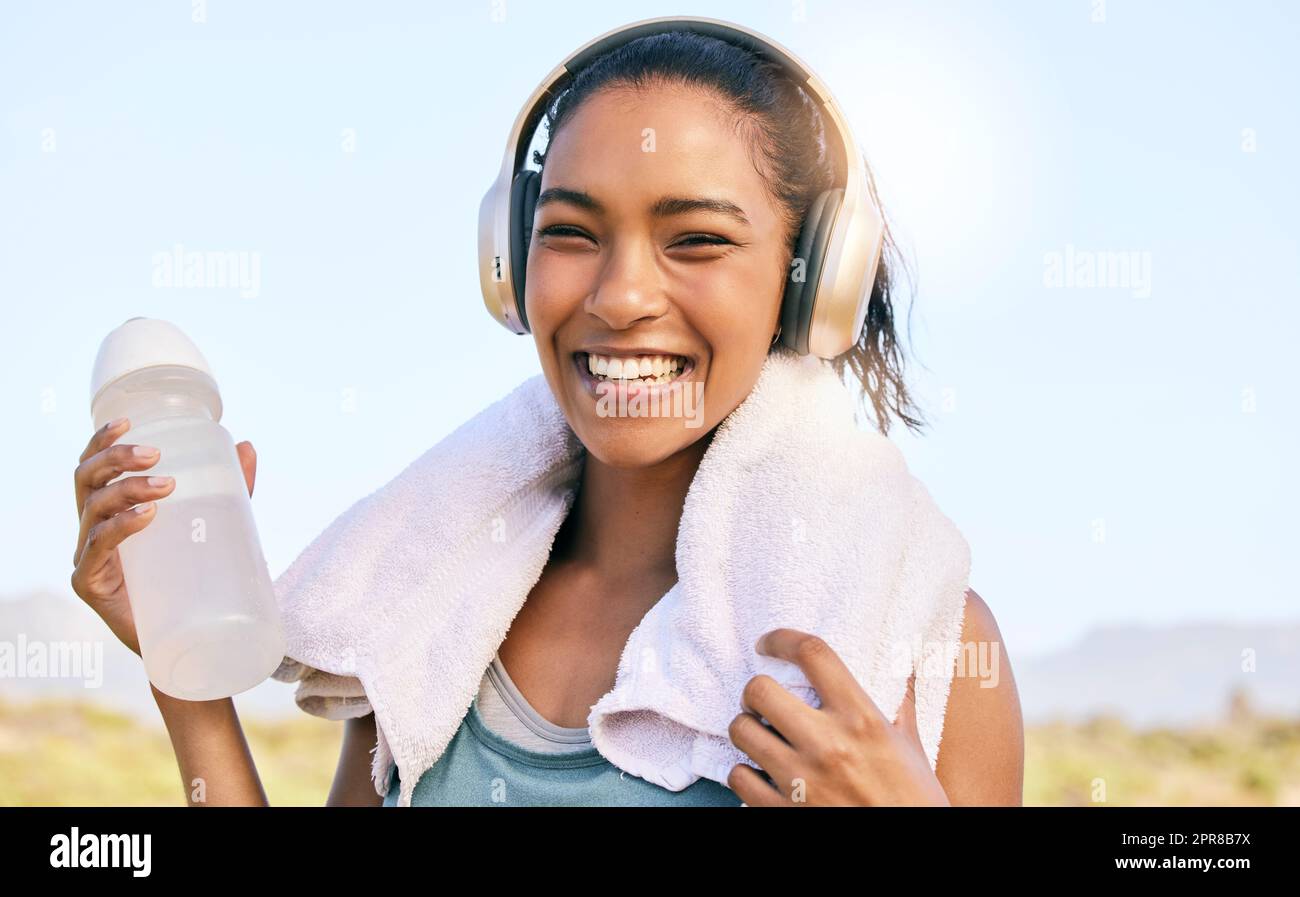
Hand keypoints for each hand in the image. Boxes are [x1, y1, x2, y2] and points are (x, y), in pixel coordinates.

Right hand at [70, 417, 257, 656]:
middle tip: (155, 455)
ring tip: (167, 486)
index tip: (129, 421)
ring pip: (92, 508)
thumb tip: (246, 446)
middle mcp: (92, 529)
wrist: (188, 640)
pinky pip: (96, 548)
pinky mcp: (91, 584)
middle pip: (86, 480)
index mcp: (111, 511)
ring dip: (127, 489)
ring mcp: (88, 557)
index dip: (102, 441)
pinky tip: (146, 516)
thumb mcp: (214, 526)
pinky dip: (120, 527)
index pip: (93, 467)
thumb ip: (231, 489)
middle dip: (115, 459)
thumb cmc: (194, 577)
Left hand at [726, 628, 950, 805]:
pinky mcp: (783, 813)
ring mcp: (801, 781)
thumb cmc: (914, 801)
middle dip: (756, 692)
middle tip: (764, 702)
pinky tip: (761, 775)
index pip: (813, 655)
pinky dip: (745, 774)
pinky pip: (738, 777)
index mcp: (862, 720)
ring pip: (741, 731)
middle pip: (759, 690)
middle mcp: (828, 745)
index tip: (768, 643)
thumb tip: (902, 663)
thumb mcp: (912, 746)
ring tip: (762, 737)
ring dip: (747, 730)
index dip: (782, 639)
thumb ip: (899, 702)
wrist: (912, 853)